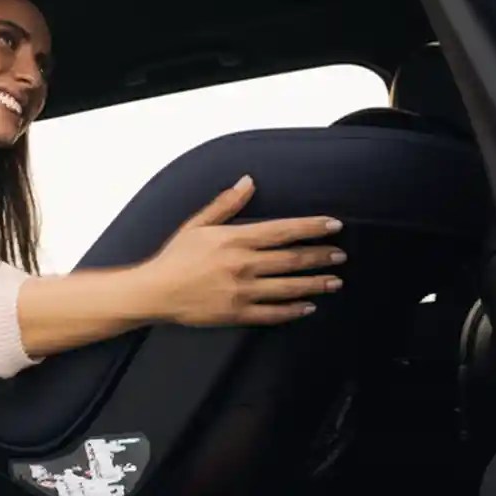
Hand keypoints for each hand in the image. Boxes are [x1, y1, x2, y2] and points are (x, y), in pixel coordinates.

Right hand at [141, 175, 345, 325]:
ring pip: (288, 287)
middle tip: (340, 255)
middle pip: (292, 259)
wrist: (155, 292)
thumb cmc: (174, 257)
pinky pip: (273, 313)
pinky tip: (309, 306)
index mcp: (234, 240)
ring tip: (335, 281)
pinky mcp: (237, 313)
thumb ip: (225, 204)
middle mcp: (242, 265)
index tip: (334, 225)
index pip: (283, 230)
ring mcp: (241, 291)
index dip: (312, 227)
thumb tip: (248, 182)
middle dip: (320, 256)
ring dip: (315, 283)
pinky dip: (294, 310)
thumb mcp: (197, 225)